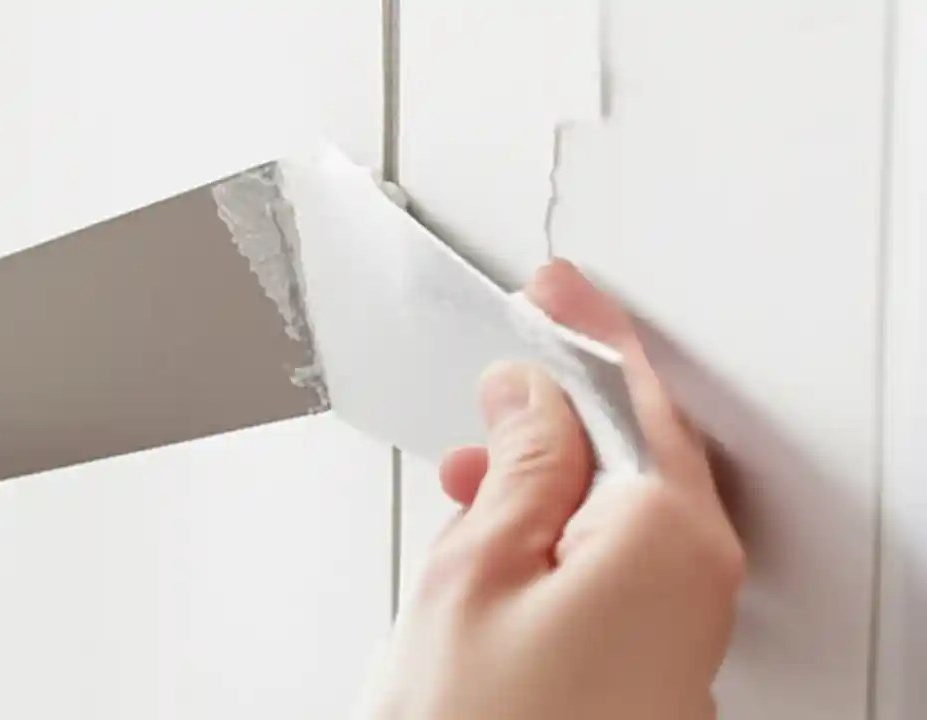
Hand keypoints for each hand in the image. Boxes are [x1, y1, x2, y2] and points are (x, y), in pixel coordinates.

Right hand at [362, 260, 743, 718]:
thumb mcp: (480, 566)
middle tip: (498, 387)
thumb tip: (534, 391)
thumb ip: (525, 459)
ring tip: (476, 479)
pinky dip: (561, 537)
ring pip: (621, 513)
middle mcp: (696, 586)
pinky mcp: (650, 667)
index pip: (632, 396)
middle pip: (637, 454)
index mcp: (668, 539)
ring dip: (550, 482)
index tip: (558, 289)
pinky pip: (617, 567)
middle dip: (560, 414)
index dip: (586, 331)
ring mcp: (680, 635)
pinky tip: (506, 546)